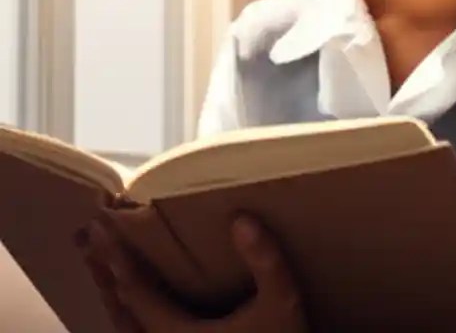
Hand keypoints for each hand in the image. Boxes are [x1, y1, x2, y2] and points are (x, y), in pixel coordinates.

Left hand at [82, 214, 307, 332]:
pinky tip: (137, 313)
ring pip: (126, 329)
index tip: (99, 227)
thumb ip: (265, 261)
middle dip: (104, 274)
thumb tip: (241, 219)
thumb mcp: (281, 304)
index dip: (116, 257)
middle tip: (88, 242)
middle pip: (120, 310)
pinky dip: (130, 319)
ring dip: (114, 297)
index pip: (135, 290)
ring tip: (105, 272)